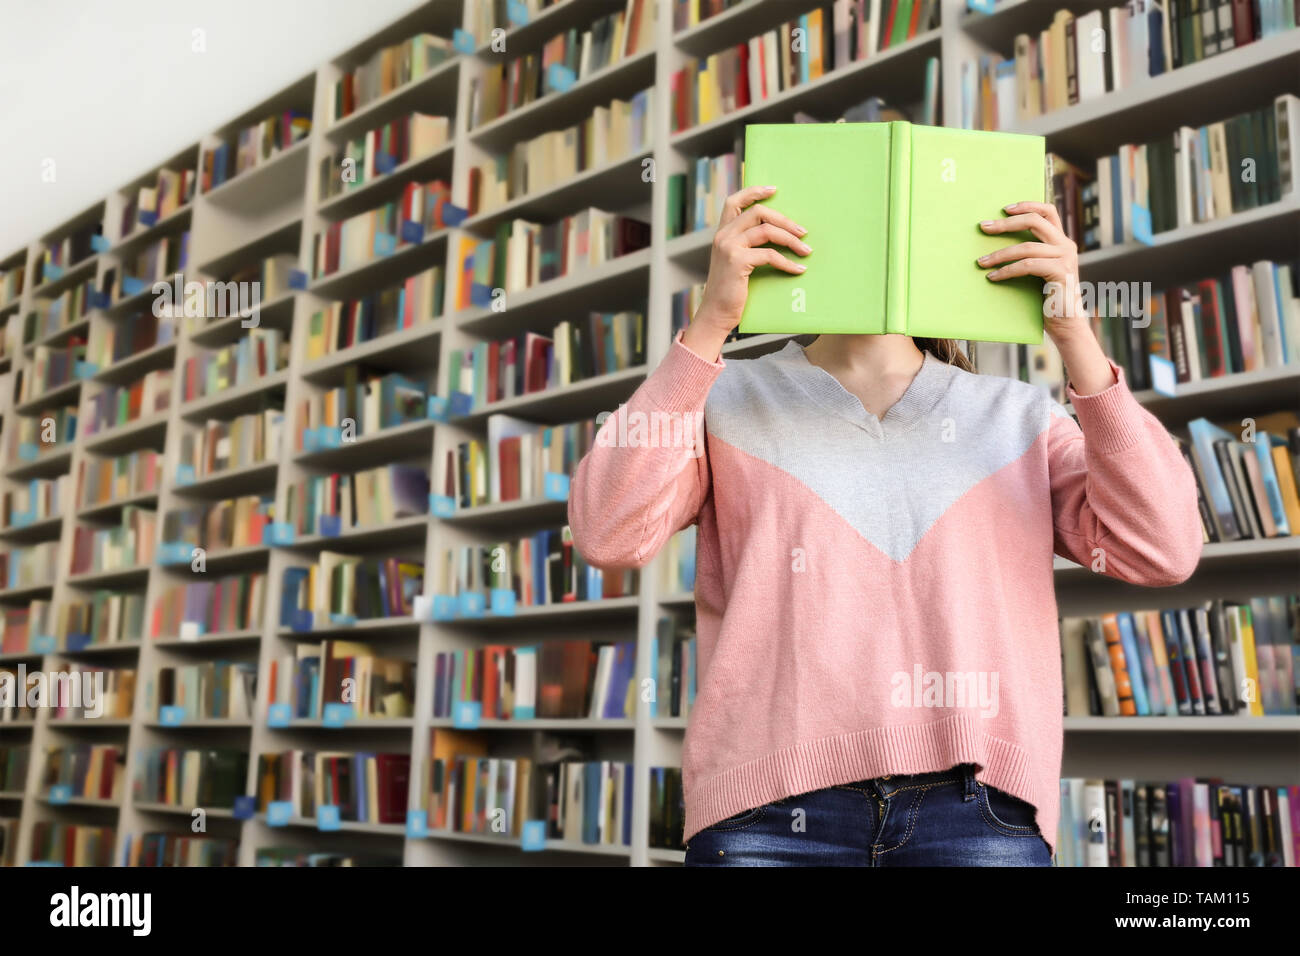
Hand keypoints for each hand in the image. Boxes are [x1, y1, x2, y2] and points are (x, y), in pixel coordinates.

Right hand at [683, 186, 810, 359]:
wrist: (716, 314)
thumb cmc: (730, 291)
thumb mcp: (735, 263)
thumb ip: (747, 246)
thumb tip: (779, 235)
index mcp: (722, 233)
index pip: (734, 201)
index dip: (754, 191)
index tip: (774, 189)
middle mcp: (723, 236)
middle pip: (758, 213)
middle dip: (784, 220)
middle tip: (802, 232)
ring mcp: (729, 247)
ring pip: (766, 231)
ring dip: (791, 240)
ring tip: (806, 250)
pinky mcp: (737, 261)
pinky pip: (769, 254)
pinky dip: (787, 262)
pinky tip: (798, 269)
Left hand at [976, 200, 1089, 340]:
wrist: (1066, 324)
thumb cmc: (1047, 299)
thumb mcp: (1039, 272)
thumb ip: (1030, 255)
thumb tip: (997, 245)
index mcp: (1061, 241)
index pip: (1048, 211)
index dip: (1027, 205)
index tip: (1004, 208)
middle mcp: (1066, 245)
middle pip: (1035, 221)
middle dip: (1006, 223)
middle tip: (984, 227)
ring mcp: (1065, 258)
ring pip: (1027, 246)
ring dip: (1000, 253)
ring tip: (981, 262)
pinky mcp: (1060, 273)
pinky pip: (1028, 265)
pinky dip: (1007, 270)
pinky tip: (993, 276)